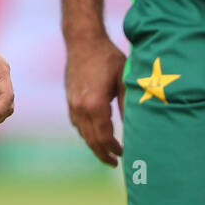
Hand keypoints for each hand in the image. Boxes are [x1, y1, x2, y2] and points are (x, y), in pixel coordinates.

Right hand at [65, 33, 126, 165]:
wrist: (83, 41)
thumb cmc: (107, 57)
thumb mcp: (124, 79)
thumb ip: (128, 104)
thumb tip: (135, 125)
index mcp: (95, 105)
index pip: (104, 137)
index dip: (114, 149)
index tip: (124, 155)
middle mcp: (80, 108)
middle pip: (91, 140)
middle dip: (103, 153)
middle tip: (115, 163)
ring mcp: (72, 104)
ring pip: (83, 133)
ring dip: (94, 145)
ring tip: (106, 152)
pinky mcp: (69, 99)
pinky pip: (77, 123)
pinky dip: (86, 133)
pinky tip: (94, 134)